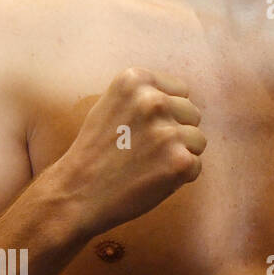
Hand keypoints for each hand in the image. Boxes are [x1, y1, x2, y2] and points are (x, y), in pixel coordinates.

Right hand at [57, 67, 205, 236]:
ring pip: (197, 140)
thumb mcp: (112, 104)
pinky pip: (196, 165)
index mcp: (134, 79)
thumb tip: (183, 96)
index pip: (180, 91)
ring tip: (146, 164)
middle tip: (141, 150)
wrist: (75, 194)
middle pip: (192, 114)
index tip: (139, 129)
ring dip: (179, 154)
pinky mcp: (180, 160)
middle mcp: (153, 100)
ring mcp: (167, 131)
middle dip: (174, 132)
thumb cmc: (96, 152)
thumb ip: (145, 94)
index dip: (165, 113)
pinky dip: (180, 176)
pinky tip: (151, 179)